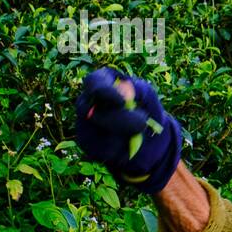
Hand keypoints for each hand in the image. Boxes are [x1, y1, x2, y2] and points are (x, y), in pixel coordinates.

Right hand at [75, 67, 182, 193]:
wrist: (146, 135)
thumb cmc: (144, 108)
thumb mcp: (149, 97)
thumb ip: (141, 91)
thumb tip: (128, 91)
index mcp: (100, 82)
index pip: (93, 82)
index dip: (105, 91)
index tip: (122, 102)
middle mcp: (86, 100)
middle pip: (89, 110)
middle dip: (118, 120)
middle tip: (142, 124)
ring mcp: (82, 122)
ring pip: (92, 132)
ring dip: (121, 136)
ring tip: (137, 134)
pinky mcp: (85, 142)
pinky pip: (97, 149)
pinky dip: (118, 149)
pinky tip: (127, 144)